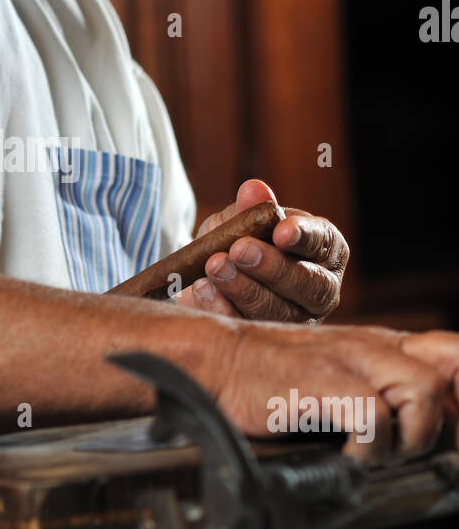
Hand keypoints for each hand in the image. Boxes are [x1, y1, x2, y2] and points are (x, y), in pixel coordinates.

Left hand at [176, 179, 348, 323]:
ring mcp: (296, 319)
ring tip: (215, 266)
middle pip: (309, 285)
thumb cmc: (241, 239)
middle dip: (273, 267)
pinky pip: (247, 329)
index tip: (280, 230)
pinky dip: (222, 308)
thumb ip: (250, 207)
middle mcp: (320, 288)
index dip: (304, 237)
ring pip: (278, 311)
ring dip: (243, 288)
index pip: (324, 243)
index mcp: (325, 250)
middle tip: (239, 250)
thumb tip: (253, 190)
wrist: (212, 275)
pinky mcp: (265, 339)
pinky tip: (203, 288)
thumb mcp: (242, 220)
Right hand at [212, 320, 456, 462]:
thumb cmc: (266, 379)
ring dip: (409, 437)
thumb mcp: (334, 379)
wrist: (214, 361)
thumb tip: (407, 436)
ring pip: (425, 392)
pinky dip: (369, 448)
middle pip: (453, 366)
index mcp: (382, 347)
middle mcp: (375, 346)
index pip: (454, 356)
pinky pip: (376, 417)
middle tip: (420, 448)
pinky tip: (345, 456)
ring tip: (376, 453)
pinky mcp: (325, 381)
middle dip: (450, 418)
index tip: (453, 439)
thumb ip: (373, 393)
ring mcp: (351, 359)